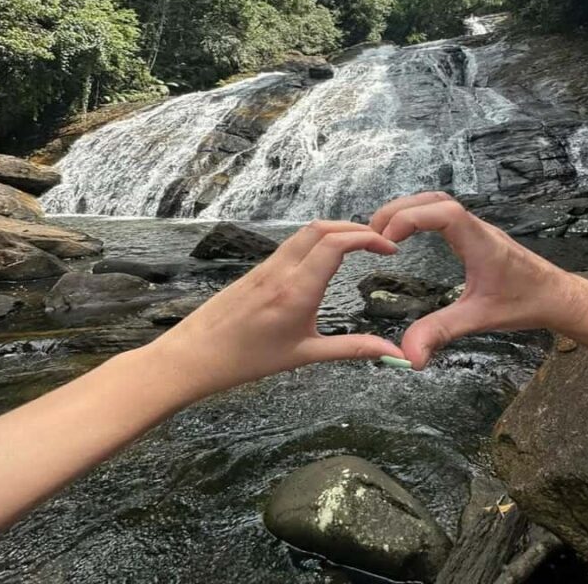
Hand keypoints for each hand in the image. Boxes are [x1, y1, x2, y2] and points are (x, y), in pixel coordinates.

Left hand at [151, 221, 404, 400]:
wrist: (195, 354)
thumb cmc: (248, 359)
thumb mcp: (305, 354)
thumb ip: (352, 349)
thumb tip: (392, 353)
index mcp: (297, 289)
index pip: (336, 244)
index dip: (367, 238)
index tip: (389, 249)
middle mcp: (283, 269)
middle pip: (323, 228)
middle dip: (356, 228)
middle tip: (379, 242)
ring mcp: (268, 265)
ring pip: (306, 232)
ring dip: (335, 230)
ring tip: (359, 245)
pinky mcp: (258, 268)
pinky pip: (292, 243)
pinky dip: (317, 240)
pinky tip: (326, 258)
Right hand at [370, 193, 587, 368]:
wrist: (559, 296)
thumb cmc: (526, 302)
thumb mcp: (480, 319)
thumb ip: (441, 333)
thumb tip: (409, 356)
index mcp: (480, 242)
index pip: (442, 212)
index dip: (410, 217)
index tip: (386, 239)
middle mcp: (477, 228)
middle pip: (434, 200)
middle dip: (400, 209)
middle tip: (372, 231)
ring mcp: (477, 229)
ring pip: (439, 202)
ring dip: (410, 209)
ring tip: (384, 229)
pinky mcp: (476, 235)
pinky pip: (445, 213)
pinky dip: (421, 216)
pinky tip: (409, 233)